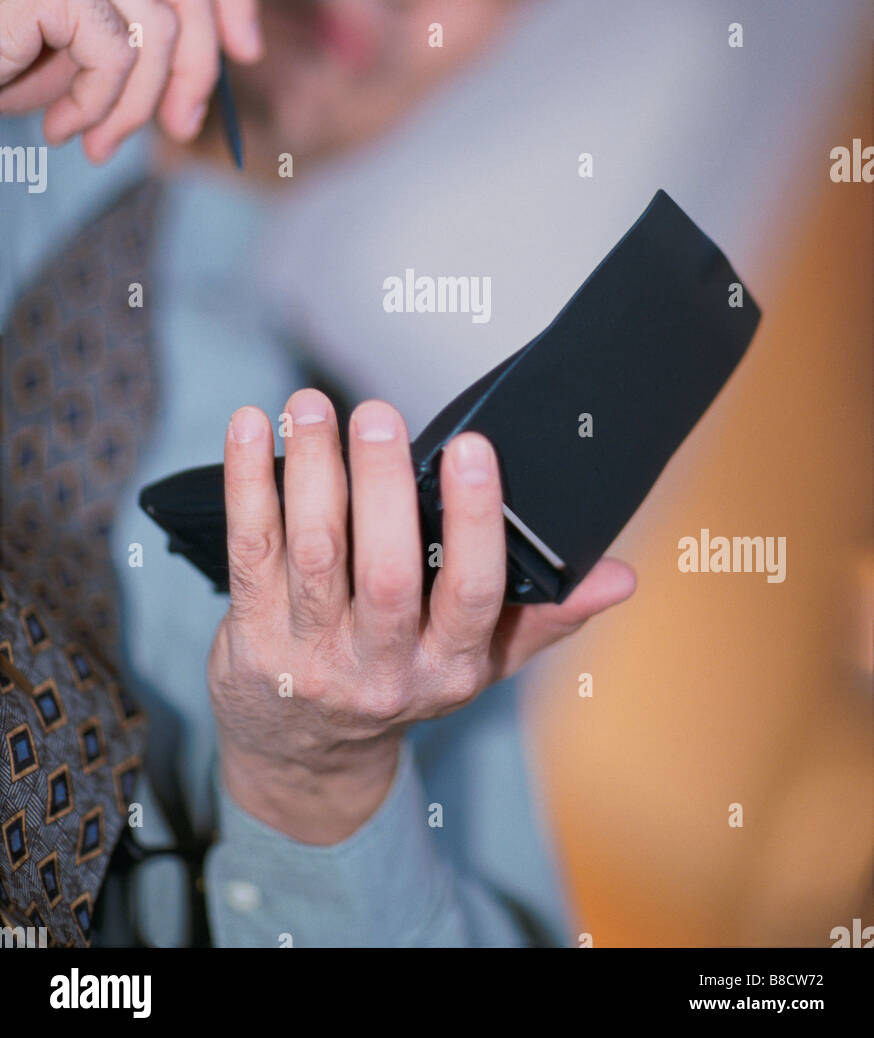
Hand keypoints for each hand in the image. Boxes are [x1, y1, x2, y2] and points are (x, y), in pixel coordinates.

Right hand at [0, 0, 262, 160]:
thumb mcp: (72, 35)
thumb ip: (134, 29)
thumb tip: (214, 63)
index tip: (247, 51)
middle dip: (195, 68)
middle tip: (179, 128)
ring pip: (157, 30)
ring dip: (132, 104)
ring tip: (94, 137)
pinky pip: (117, 56)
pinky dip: (99, 106)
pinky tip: (61, 125)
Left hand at [207, 389, 636, 843]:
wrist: (302, 758)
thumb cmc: (397, 684)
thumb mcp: (478, 662)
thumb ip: (545, 615)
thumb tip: (620, 576)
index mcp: (449, 665)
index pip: (472, 593)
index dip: (474, 520)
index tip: (473, 448)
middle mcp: (382, 668)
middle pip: (386, 574)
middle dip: (382, 487)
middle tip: (379, 414)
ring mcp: (311, 655)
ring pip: (314, 554)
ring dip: (312, 471)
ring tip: (312, 404)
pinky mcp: (251, 637)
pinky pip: (250, 550)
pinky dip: (247, 484)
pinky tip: (247, 427)